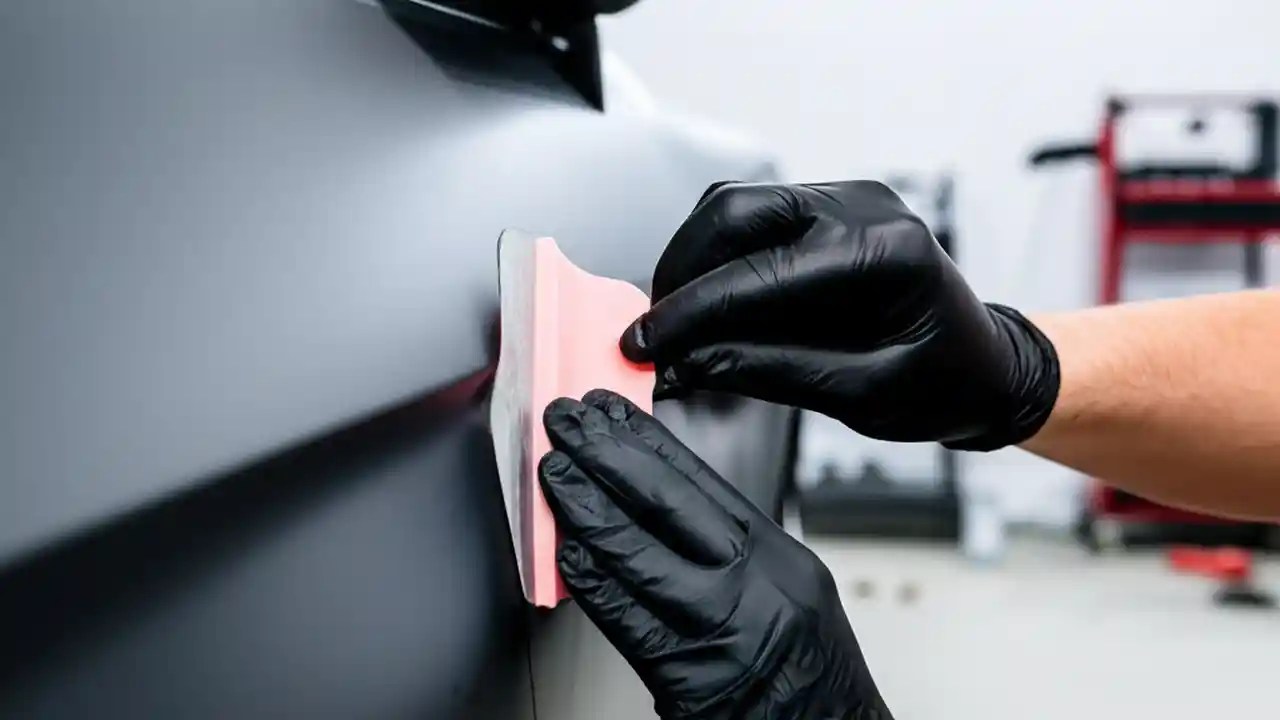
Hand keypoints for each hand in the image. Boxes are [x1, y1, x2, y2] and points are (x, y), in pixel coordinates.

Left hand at [539, 390, 890, 719]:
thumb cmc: (809, 683)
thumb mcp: (787, 599)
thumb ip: (727, 556)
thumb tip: (647, 514)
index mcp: (780, 560)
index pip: (703, 482)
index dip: (647, 440)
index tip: (610, 412)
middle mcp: (759, 585)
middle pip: (670, 503)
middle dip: (609, 456)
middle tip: (569, 424)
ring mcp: (728, 629)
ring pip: (641, 553)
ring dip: (587, 508)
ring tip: (555, 475)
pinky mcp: (695, 680)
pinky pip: (629, 620)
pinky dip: (593, 582)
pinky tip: (568, 554)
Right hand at [620, 180, 1058, 450]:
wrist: (988, 365)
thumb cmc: (944, 384)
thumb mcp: (861, 396)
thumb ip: (771, 371)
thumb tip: (691, 361)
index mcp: (885, 255)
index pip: (758, 275)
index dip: (690, 314)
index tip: (644, 346)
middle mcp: (863, 207)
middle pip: (733, 212)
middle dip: (679, 274)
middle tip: (651, 333)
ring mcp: (846, 197)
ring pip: (734, 205)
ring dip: (691, 260)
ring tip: (674, 320)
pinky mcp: (829, 206)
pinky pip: (753, 215)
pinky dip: (716, 255)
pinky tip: (706, 299)